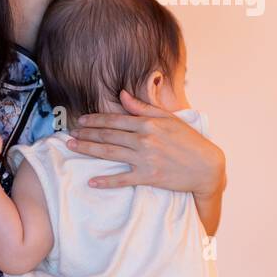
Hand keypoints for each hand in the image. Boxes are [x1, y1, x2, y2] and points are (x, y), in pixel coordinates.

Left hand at [66, 90, 225, 195]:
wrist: (206, 166)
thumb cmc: (189, 141)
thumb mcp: (169, 118)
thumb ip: (144, 107)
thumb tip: (123, 95)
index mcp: (148, 123)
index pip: (115, 119)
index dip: (95, 119)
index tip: (81, 120)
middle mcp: (143, 140)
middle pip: (108, 135)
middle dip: (86, 133)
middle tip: (69, 134)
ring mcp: (145, 159)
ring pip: (109, 153)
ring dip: (88, 149)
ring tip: (73, 147)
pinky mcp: (148, 177)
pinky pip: (122, 179)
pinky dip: (106, 180)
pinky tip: (92, 181)